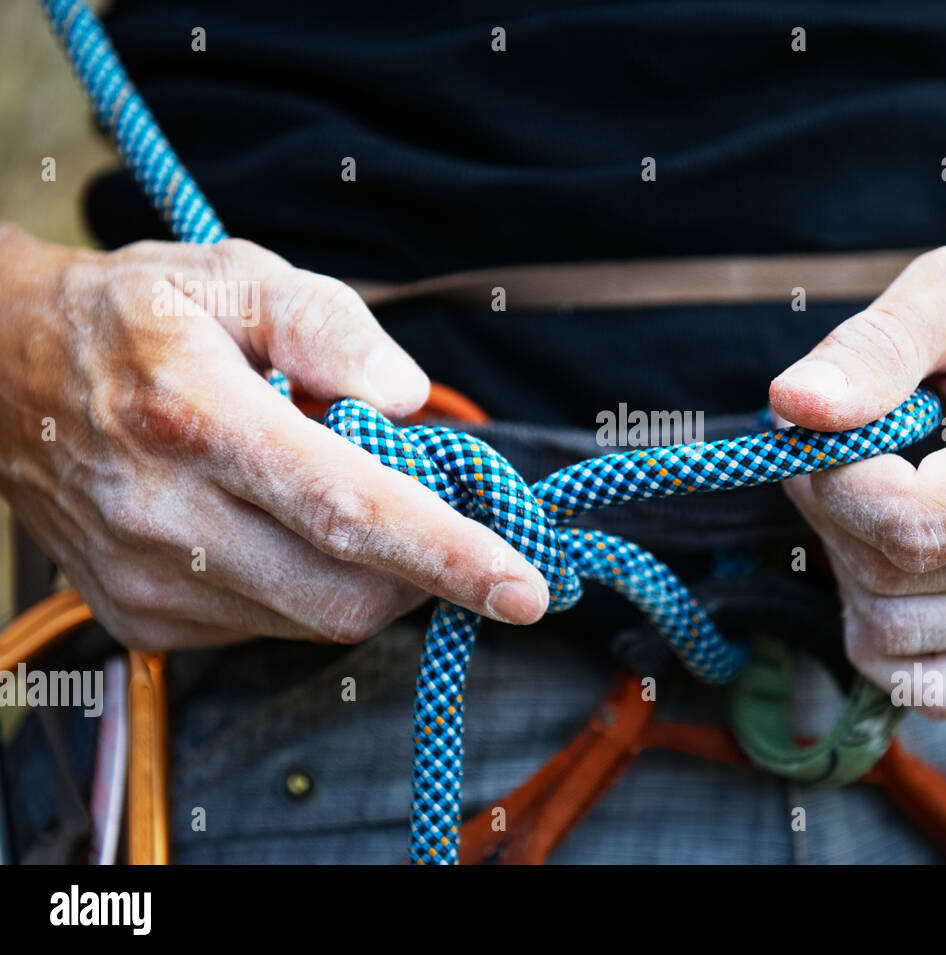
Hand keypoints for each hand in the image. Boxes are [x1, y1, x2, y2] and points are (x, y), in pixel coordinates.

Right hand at [0, 227, 547, 650]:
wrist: (2, 377)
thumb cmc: (137, 317)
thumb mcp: (235, 276)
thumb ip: (329, 325)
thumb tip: (404, 399)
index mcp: (196, 417)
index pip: (345, 507)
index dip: (447, 554)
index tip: (524, 587)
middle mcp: (164, 516)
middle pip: (347, 594)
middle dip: (421, 568)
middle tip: (425, 502)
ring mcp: (146, 581)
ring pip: (315, 621)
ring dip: (366, 573)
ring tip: (335, 496)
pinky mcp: (141, 620)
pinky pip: (270, 626)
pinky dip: (309, 585)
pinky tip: (278, 525)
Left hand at [770, 237, 945, 717]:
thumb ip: (874, 347)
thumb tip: (794, 408)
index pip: (917, 525)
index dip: (837, 487)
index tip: (824, 433)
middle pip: (897, 583)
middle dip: (832, 516)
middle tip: (836, 452)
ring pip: (897, 636)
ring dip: (848, 565)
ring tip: (870, 493)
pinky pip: (933, 687)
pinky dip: (881, 635)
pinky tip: (883, 564)